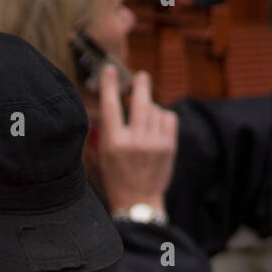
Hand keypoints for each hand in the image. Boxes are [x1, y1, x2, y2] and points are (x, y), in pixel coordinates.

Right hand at [97, 67, 178, 214]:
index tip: (109, 70)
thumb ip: (105, 130)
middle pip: (140, 101)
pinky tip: (157, 121)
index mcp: (114, 143)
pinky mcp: (169, 147)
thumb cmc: (116, 178)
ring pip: (155, 109)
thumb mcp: (102, 156)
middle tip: (140, 76)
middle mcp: (135, 141)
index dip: (109, 84)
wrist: (138, 202)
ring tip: (144, 114)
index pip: (110, 106)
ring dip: (149, 106)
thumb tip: (109, 103)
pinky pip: (169, 118)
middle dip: (140, 84)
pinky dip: (163, 115)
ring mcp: (154, 144)